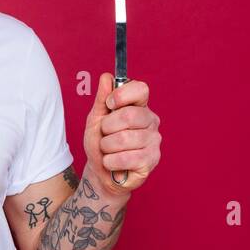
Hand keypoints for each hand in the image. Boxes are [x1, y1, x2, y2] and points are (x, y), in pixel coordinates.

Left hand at [83, 72, 160, 196]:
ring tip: (109, 150)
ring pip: (123, 138)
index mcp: (139, 107)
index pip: (141, 89)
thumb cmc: (101, 144)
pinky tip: (113, 162)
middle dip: (107, 127)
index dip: (121, 95)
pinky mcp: (151, 160)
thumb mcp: (96, 119)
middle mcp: (151, 121)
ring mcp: (154, 141)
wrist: (101, 172)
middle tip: (105, 135)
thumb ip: (102, 99)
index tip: (109, 105)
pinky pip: (125, 158)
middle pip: (129, 115)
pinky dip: (111, 161)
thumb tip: (107, 77)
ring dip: (106, 146)